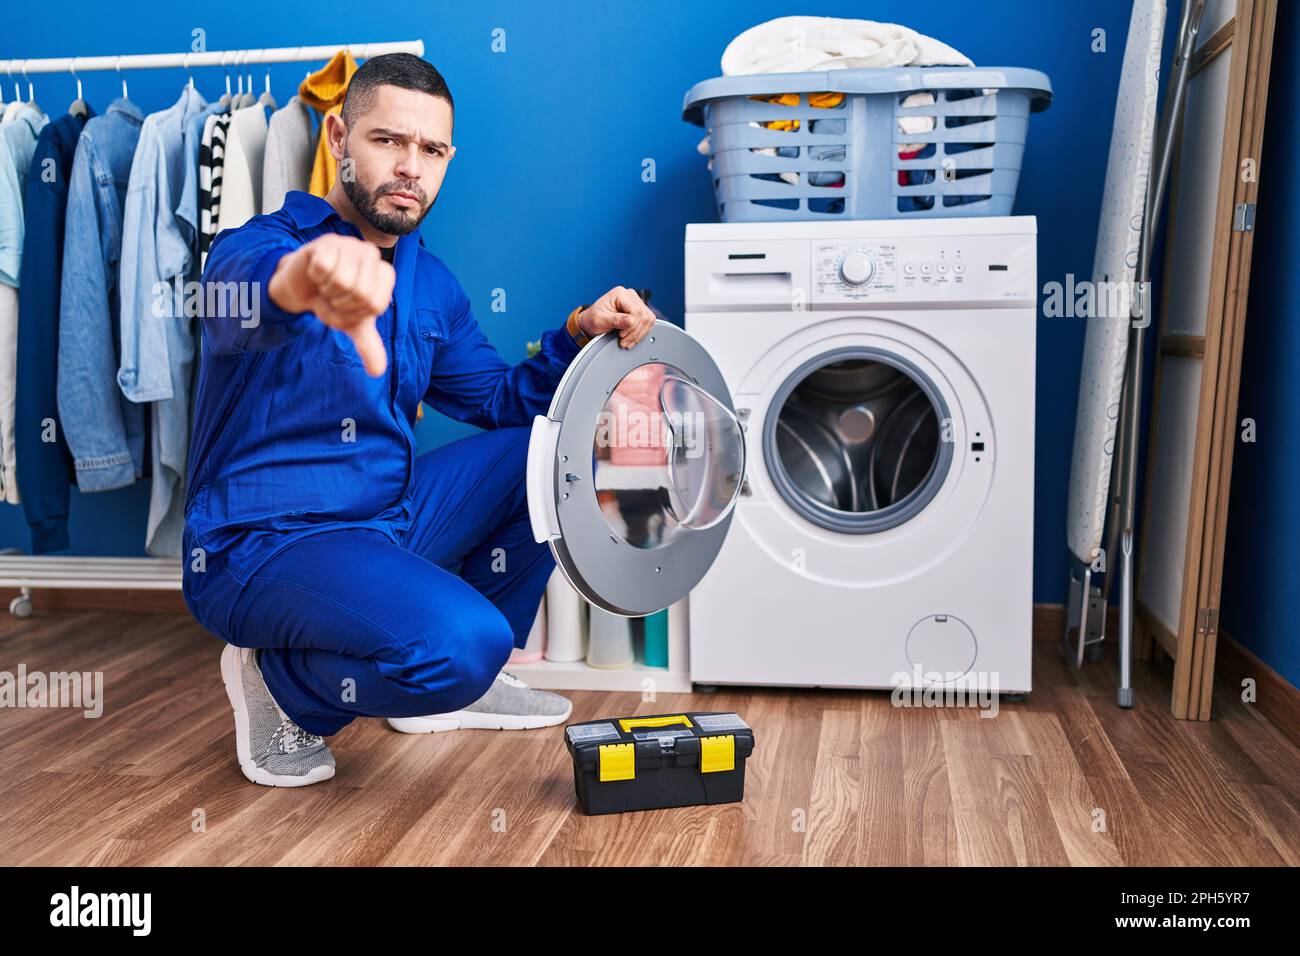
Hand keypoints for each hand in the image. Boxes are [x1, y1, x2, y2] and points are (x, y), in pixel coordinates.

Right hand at [268, 234, 396, 375]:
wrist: (302, 286)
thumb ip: (368, 346)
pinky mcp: (329, 241)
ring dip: (327, 288)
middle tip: (333, 295)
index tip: (347, 306)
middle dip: (339, 302)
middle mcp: (372, 256)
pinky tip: (316, 271)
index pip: (375, 303)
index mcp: (384, 276)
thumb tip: (377, 372)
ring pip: (342, 279)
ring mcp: (351, 245)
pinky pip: (324, 266)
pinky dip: (315, 275)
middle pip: (360, 292)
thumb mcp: (351, 325)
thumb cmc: (331, 300)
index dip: (355, 312)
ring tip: (325, 283)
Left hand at [578, 286, 655, 348]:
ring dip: (638, 334)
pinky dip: (640, 333)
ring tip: (627, 341)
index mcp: (620, 294)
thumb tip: (631, 321)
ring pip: (648, 319)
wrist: (591, 322)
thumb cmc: (593, 319)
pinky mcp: (638, 311)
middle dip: (635, 332)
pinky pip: (647, 322)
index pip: (636, 311)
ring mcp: (635, 303)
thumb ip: (616, 320)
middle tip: (623, 341)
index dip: (631, 326)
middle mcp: (630, 296)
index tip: (621, 334)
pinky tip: (631, 338)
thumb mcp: (600, 320)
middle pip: (644, 315)